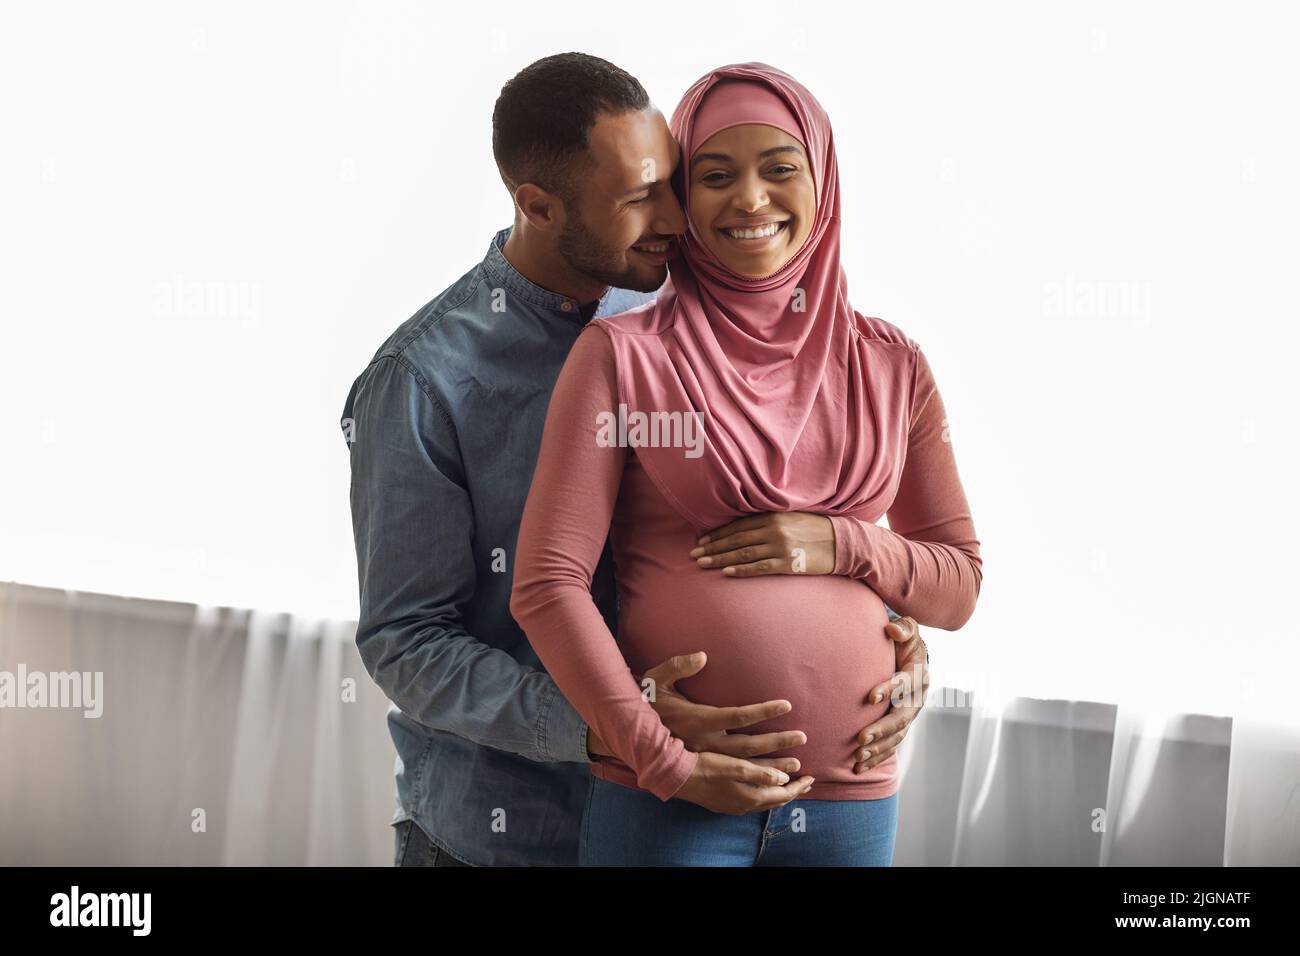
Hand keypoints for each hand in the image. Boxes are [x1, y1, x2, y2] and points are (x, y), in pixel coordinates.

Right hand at [637, 652, 807, 764]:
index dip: (763, 710)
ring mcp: (704, 757)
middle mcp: (704, 741)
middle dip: (777, 741)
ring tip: (798, 764)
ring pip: (744, 764)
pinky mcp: (703, 766)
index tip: (786, 705)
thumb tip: (702, 656)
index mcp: (697, 719)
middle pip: (748, 744)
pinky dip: (756, 779)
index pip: (737, 715)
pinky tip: (774, 781)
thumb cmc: (646, 702)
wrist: (629, 736)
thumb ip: (678, 666)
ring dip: (772, 764)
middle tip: (803, 737)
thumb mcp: (657, 679)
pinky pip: (735, 776)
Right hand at [673, 750, 815, 814]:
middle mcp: (745, 805)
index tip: (812, 777)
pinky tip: (763, 788)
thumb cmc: (707, 766)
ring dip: (780, 793)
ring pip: (765, 802)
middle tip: (806, 782)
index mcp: (750, 796)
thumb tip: (783, 779)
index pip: (783, 794)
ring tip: (789, 785)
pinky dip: (765, 794)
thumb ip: (761, 774)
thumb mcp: (736, 766)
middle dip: (794, 791)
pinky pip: (754, 801)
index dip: (799, 786)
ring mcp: (734, 806)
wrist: (679, 776)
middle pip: (776, 801)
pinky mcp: (725, 803)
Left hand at [688, 512, 834, 576]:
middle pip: (735, 539)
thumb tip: (745, 526)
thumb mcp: (792, 517)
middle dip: (712, 547)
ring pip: (743, 553)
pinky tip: (726, 572)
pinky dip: (741, 569)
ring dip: (720, 558)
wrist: (842, 542)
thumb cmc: (816, 529)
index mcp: (773, 515)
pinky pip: (759, 567)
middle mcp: (774, 529)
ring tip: (703, 563)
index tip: (701, 540)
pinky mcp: (788, 563)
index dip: (717, 533)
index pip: (738, 525)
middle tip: (694, 554)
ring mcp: (780, 546)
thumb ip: (769, 519)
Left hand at [854, 616, 928, 773]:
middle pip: (901, 718)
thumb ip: (903, 628)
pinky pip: (891, 745)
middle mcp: (917, 699)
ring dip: (878, 748)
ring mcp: (910, 715)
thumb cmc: (905, 641)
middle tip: (861, 739)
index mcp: (918, 675)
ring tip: (858, 757)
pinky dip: (877, 757)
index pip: (905, 683)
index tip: (870, 696)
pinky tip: (859, 768)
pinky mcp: (902, 726)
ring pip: (896, 736)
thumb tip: (891, 629)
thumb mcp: (908, 629)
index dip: (890, 689)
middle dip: (882, 729)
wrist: (914, 656)